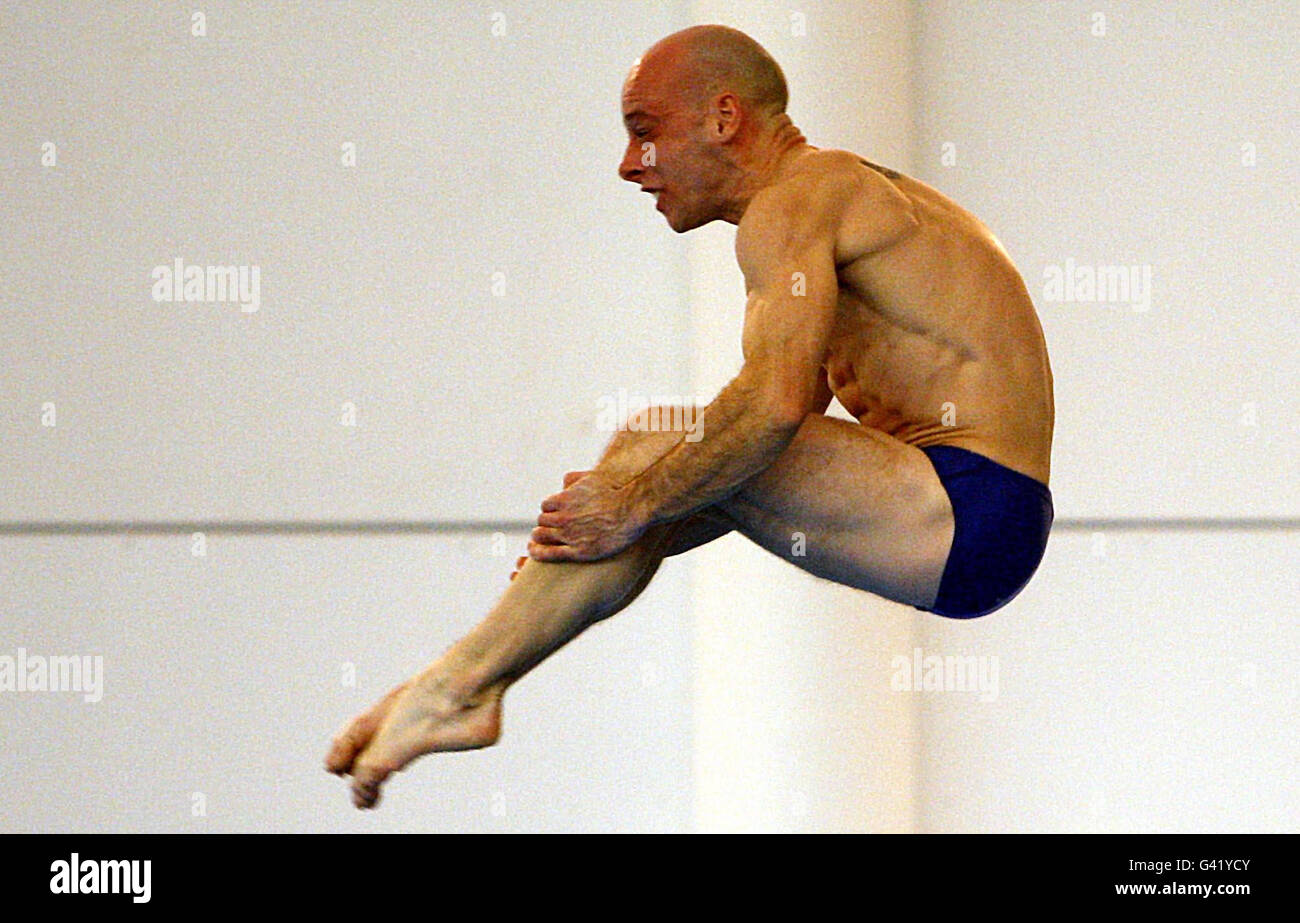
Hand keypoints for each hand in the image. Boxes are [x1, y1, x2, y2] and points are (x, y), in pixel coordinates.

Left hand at [528, 469, 647, 561]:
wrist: (634, 508)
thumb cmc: (619, 491)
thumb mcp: (594, 478)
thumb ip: (576, 479)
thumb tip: (566, 480)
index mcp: (565, 499)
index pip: (546, 506)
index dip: (551, 512)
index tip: (556, 516)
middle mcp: (563, 516)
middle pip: (542, 521)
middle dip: (546, 525)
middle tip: (551, 530)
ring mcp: (569, 534)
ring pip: (541, 536)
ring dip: (541, 537)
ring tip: (542, 541)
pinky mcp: (578, 551)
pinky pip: (548, 553)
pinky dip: (538, 552)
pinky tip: (533, 552)